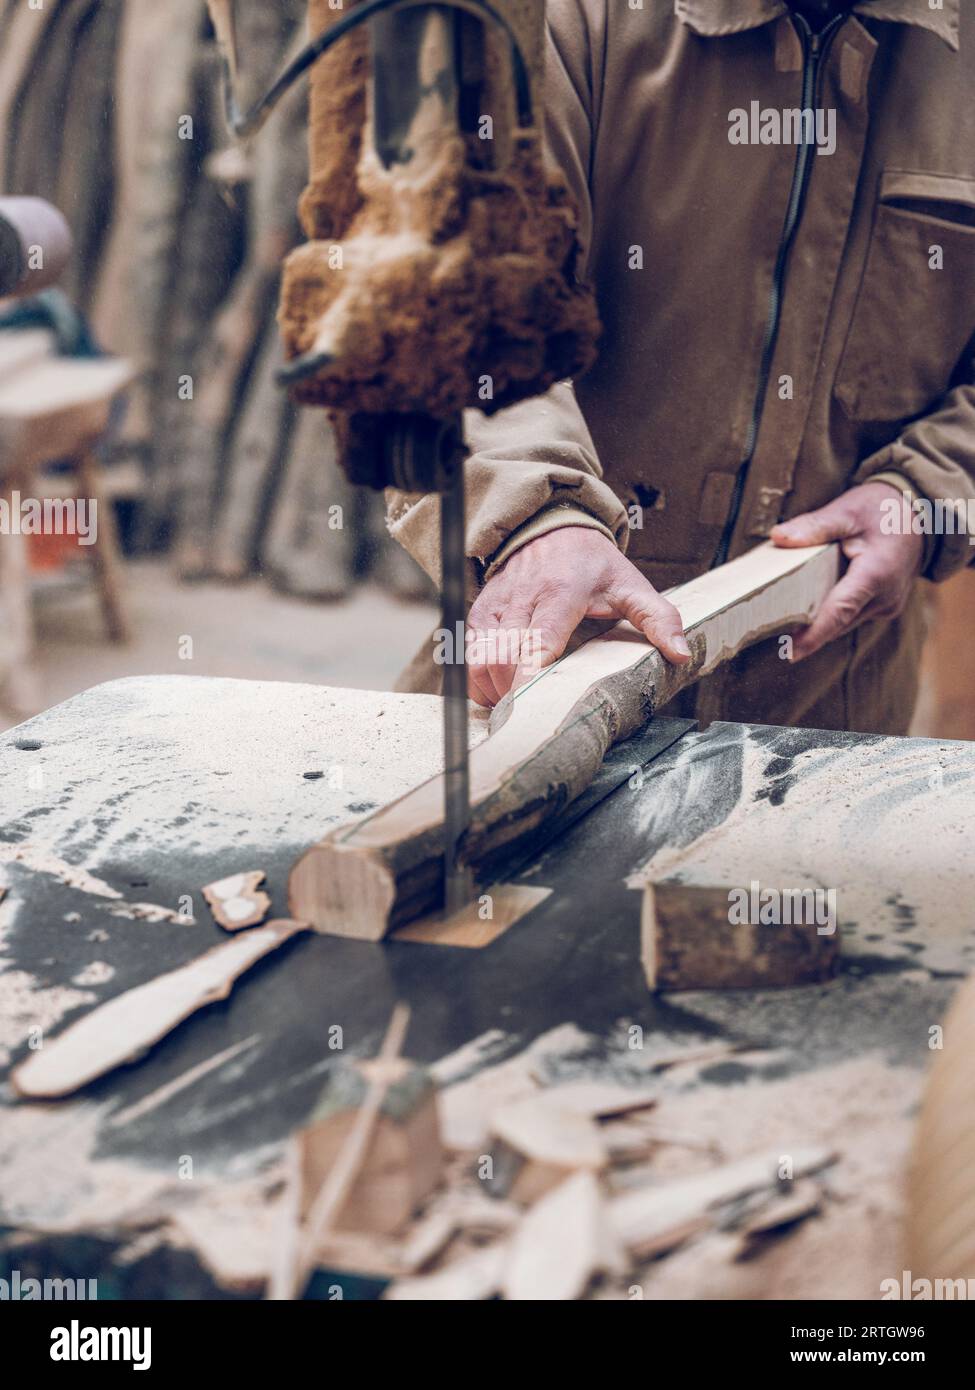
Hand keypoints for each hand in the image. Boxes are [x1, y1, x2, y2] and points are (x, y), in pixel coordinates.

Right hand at [466, 527, 690, 706]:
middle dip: (511, 693)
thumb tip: (681, 654)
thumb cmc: (593, 563)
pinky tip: (499, 691)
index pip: (538, 640)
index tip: (532, 705)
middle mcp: (524, 597)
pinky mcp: (481, 609)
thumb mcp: (633, 585)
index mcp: (562, 592)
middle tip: (532, 715)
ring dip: (493, 689)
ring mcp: (498, 603)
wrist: (551, 526)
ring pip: (480, 657)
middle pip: (502, 657)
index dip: (529, 676)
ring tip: (515, 706)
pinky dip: (479, 678)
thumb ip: (659, 619)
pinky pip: (469, 652)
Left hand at [770, 481, 923, 660]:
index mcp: (877, 573)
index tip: (791, 652)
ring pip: (843, 622)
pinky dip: (832, 612)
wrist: (922, 516)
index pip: (840, 610)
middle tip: (767, 630)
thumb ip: (814, 526)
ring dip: (818, 620)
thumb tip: (778, 537)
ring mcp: (887, 606)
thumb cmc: (883, 510)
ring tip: (782, 617)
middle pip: (837, 621)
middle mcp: (885, 597)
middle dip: (806, 628)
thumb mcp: (848, 510)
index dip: (814, 635)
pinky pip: (852, 616)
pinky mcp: (885, 608)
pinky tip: (809, 603)